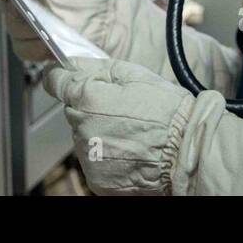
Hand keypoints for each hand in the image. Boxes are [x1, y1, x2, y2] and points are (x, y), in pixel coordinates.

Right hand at [0, 0, 128, 62]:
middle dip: (21, 12)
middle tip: (36, 10)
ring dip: (32, 32)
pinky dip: (41, 48)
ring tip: (51, 28)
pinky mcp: (39, 50)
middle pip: (7, 12)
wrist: (113, 17)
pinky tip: (55, 42)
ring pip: (16, 34)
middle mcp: (22, 6)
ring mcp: (29, 30)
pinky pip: (29, 52)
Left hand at [45, 58, 193, 195]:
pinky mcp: (96, 179)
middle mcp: (82, 129)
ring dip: (97, 131)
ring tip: (128, 130)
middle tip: (120, 107)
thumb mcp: (134, 75)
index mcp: (88, 99)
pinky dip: (105, 153)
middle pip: (73, 110)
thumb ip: (96, 67)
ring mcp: (88, 157)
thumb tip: (72, 62)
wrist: (186, 151)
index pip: (56, 83)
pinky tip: (128, 147)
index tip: (67, 76)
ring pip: (83, 135)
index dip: (62, 77)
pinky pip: (93, 159)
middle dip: (90, 106)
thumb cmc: (166, 112)